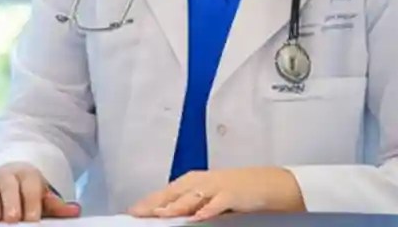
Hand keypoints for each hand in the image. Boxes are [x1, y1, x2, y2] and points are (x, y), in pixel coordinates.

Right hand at [0, 161, 81, 221]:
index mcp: (27, 175)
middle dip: (10, 203)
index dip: (31, 203)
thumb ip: (57, 205)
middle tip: (13, 218)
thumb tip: (75, 210)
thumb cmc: (28, 191)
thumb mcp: (43, 195)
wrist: (9, 175)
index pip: (29, 188)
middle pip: (8, 188)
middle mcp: (7, 176)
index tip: (33, 218)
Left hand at [128, 167, 304, 221]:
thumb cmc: (233, 190)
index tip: (133, 211)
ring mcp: (216, 187)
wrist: (264, 184)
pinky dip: (207, 209)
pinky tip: (197, 217)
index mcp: (192, 181)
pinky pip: (217, 203)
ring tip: (161, 214)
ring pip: (191, 197)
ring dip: (175, 206)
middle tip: (138, 213)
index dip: (148, 201)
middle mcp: (200, 182)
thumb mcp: (207, 195)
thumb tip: (166, 213)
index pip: (165, 192)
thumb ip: (188, 203)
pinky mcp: (231, 194)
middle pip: (173, 193)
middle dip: (155, 204)